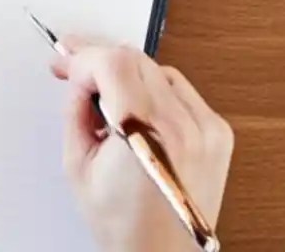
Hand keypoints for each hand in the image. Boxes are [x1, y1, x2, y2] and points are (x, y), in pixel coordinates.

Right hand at [51, 43, 233, 251]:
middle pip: (136, 59)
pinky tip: (136, 109)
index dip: (84, 56)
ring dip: (126, 73)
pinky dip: (154, 90)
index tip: (66, 62)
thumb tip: (77, 81)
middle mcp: (182, 128)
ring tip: (105, 95)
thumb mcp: (78, 167)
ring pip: (158, 69)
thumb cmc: (124, 226)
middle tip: (74, 68)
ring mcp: (206, 129)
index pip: (114, 63)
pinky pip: (181, 90)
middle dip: (99, 59)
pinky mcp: (218, 132)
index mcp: (144, 137)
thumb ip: (75, 113)